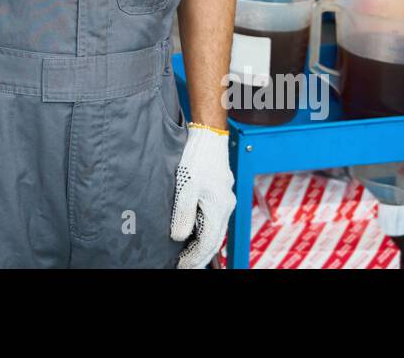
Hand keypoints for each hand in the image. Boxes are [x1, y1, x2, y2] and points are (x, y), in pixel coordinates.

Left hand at [170, 124, 235, 268]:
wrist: (209, 137)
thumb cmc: (198, 159)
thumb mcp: (186, 187)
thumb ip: (183, 214)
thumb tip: (179, 237)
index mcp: (218, 210)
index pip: (207, 244)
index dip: (194, 258)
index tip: (181, 266)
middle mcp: (225, 208)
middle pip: (213, 240)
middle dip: (199, 256)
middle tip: (184, 266)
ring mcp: (224, 201)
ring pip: (213, 230)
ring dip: (201, 245)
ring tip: (186, 255)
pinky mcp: (219, 194)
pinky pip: (213, 219)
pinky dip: (204, 231)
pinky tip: (193, 233)